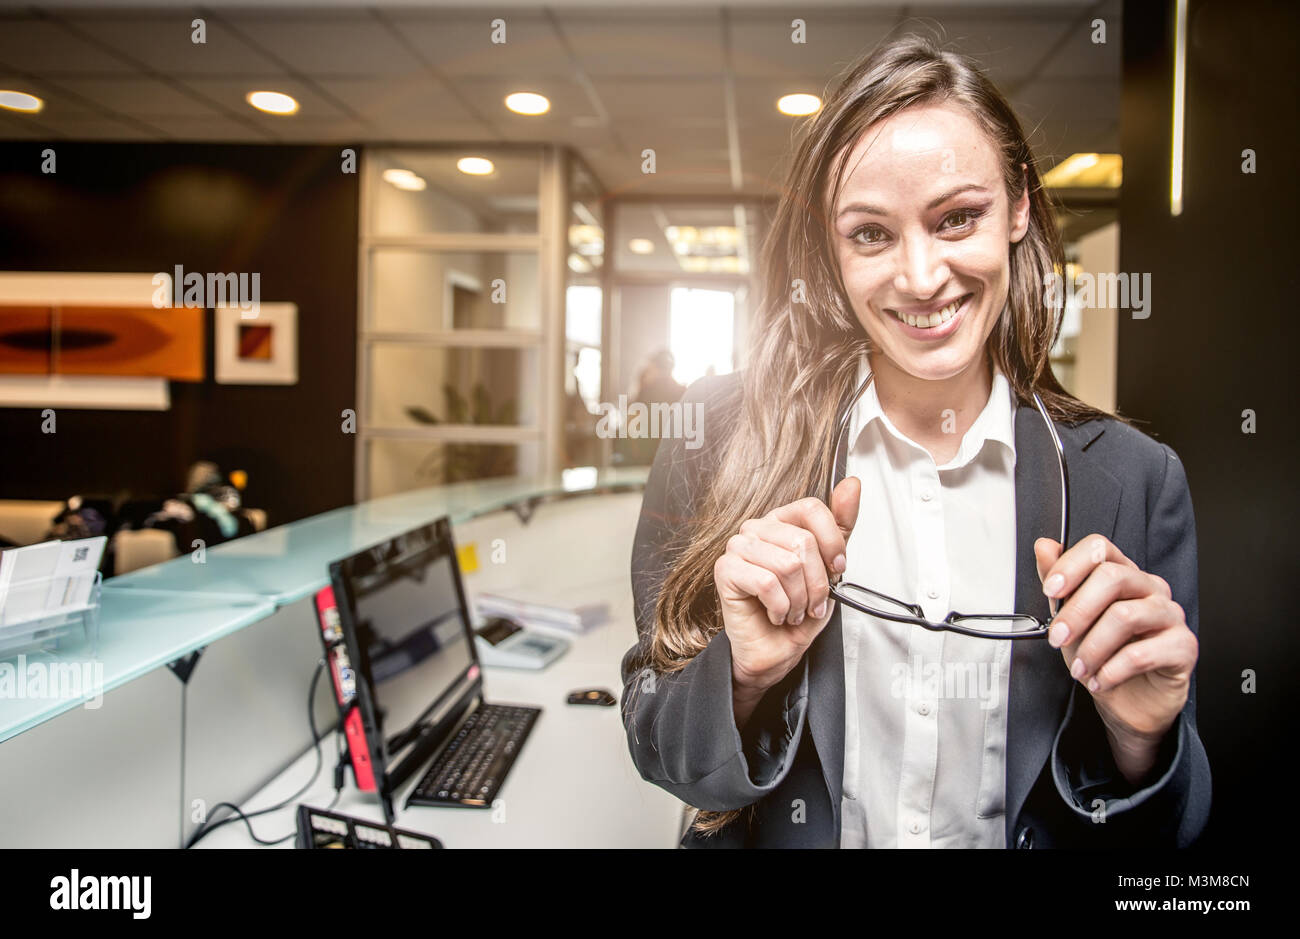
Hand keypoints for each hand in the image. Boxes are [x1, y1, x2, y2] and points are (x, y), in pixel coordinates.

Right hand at [714, 479, 859, 706]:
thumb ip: (841, 526)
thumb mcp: (829, 567)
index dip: (831, 542)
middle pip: (803, 541)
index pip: (811, 508)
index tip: (837, 568)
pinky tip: (776, 613)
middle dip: (817, 582)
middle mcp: (756, 528)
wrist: (774, 652)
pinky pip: (767, 582)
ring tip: (794, 611)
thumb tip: (852, 484)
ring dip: (799, 599)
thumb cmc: (797, 610)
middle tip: (812, 603)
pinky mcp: (725, 571)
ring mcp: (737, 547)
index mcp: (780, 521)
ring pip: (787, 564)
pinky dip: (781, 607)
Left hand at [1034, 535, 1197, 783]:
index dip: (1071, 564)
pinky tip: (1102, 680)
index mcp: (1123, 574)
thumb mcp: (1070, 619)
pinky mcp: (1183, 646)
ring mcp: (1170, 615)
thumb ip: (1059, 583)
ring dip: (1093, 647)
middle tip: (1057, 638)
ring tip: (1080, 669)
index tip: (1051, 591)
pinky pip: (1143, 653)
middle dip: (1076, 611)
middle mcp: (1150, 588)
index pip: (1100, 548)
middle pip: (1112, 577)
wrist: (1129, 702)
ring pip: (1125, 616)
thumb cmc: (1103, 655)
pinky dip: (1113, 670)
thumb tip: (1044, 546)